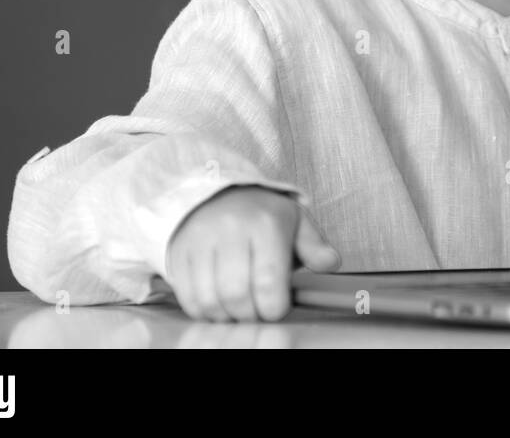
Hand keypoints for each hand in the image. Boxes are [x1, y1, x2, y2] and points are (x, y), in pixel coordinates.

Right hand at [164, 185, 339, 321]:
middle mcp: (230, 230)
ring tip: (239, 308)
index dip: (274, 308)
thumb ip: (314, 246)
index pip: (268, 283)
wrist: (216, 193)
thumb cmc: (261, 214)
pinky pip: (189, 300)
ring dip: (227, 317)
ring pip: (211, 302)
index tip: (277, 308)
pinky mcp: (179, 255)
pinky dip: (206, 312)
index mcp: (265, 224)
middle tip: (258, 311)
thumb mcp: (295, 221)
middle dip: (251, 315)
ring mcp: (200, 242)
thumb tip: (331, 263)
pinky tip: (219, 303)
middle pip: (238, 296)